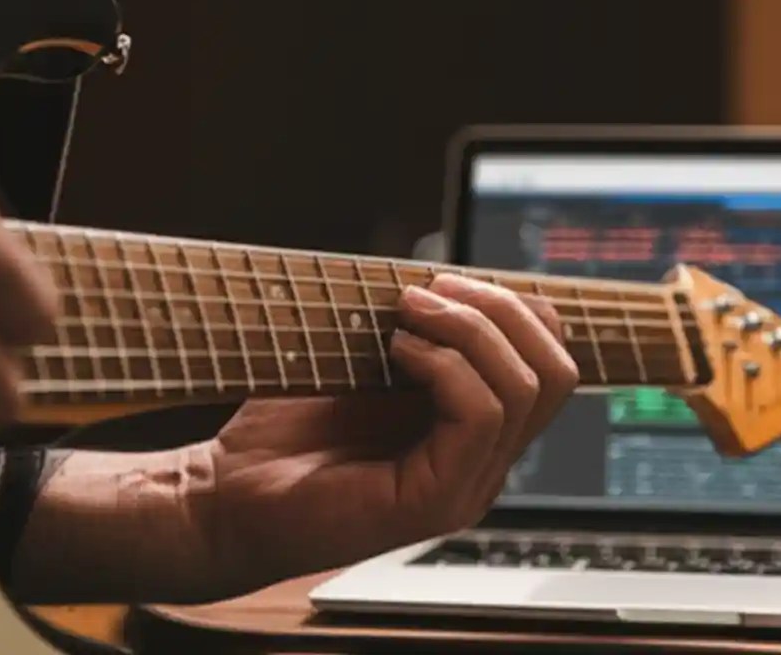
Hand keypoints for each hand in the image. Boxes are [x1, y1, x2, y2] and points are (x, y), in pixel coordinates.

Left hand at [8, 273, 577, 603]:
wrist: (224, 498)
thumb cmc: (285, 431)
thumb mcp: (366, 363)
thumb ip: (420, 334)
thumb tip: (453, 280)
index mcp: (475, 430)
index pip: (551, 361)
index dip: (514, 307)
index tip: (444, 281)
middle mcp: (484, 462)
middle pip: (557, 372)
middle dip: (504, 310)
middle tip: (430, 291)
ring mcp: (466, 485)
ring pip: (526, 389)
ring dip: (469, 330)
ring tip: (404, 317)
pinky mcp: (435, 501)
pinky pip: (480, 414)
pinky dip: (445, 365)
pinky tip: (396, 353)